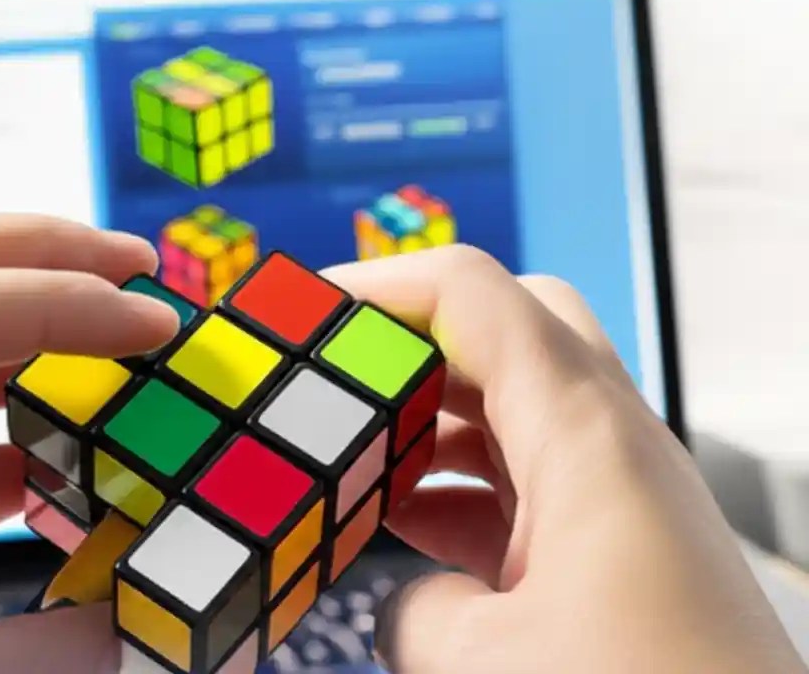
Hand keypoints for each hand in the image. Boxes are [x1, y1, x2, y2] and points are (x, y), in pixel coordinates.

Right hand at [324, 247, 805, 673]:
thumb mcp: (483, 664)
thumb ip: (414, 613)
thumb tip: (405, 603)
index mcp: (585, 435)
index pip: (473, 295)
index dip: (379, 287)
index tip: (305, 312)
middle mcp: (611, 444)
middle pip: (503, 330)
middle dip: (409, 342)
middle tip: (336, 374)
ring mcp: (619, 494)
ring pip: (510, 409)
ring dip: (429, 420)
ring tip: (353, 457)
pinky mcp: (618, 548)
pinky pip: (522, 481)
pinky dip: (456, 486)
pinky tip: (407, 528)